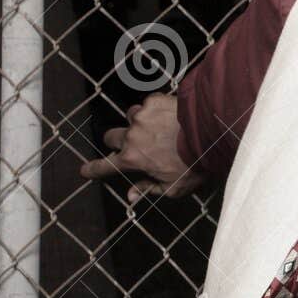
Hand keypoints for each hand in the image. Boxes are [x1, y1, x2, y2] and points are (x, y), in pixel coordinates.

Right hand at [80, 93, 211, 202]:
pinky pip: (148, 105)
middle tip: (132, 145)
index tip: (85, 170)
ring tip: (159, 128)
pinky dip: (155, 110)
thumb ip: (148, 189)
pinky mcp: (153, 101)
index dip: (93, 169)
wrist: (211, 134)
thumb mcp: (172, 188)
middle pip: (110, 137)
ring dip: (138, 124)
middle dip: (117, 142)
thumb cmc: (194, 165)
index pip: (105, 166)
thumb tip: (130, 196)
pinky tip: (171, 116)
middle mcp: (131, 136)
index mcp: (132, 159)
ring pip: (130, 118)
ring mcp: (141, 116)